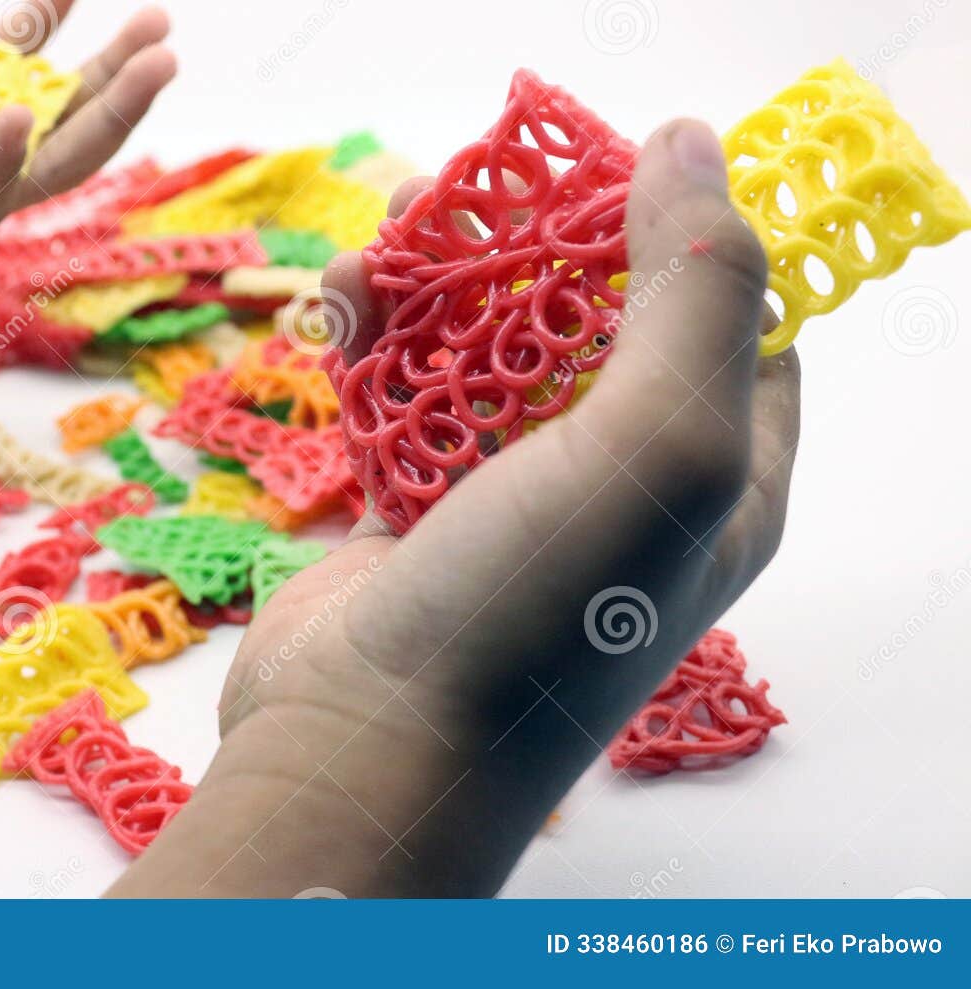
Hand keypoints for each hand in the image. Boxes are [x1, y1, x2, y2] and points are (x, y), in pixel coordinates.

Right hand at [114, 119, 800, 897]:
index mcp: (717, 484)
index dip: (689, 238)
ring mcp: (514, 501)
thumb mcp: (658, 449)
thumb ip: (693, 291)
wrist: (365, 750)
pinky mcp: (415, 510)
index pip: (739, 329)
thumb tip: (693, 145)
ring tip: (392, 224)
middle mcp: (622, 489)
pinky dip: (375, 341)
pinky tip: (341, 299)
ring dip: (442, 280)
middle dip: (541, 244)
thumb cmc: (531, 618)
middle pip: (597, 325)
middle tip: (480, 186)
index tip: (612, 171)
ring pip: (489, 352)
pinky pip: (404, 398)